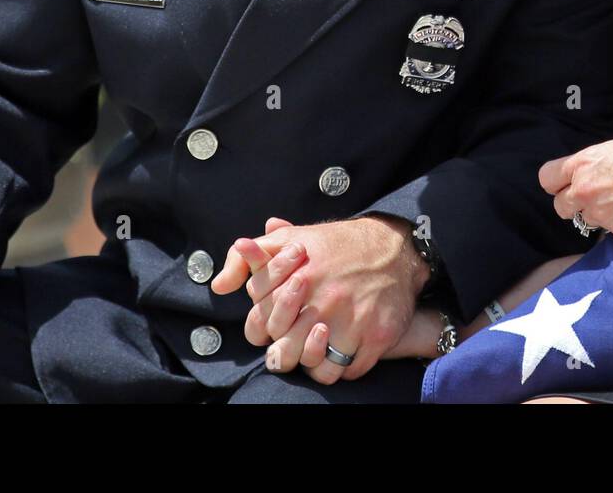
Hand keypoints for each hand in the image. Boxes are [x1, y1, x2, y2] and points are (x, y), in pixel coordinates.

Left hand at [212, 215, 429, 382]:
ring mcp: (352, 322)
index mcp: (297, 281)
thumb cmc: (335, 245)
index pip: (259, 327)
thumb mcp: (291, 240)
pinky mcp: (377, 337)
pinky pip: (349, 372)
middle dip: (284, 353)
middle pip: (284, 354)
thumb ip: (251, 259)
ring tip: (317, 349)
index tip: (275, 325)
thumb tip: (218, 284)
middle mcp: (323, 303)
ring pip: (317, 370)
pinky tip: (342, 351)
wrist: (394, 248)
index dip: (262, 331)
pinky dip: (343, 367)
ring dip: (313, 364)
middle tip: (293, 343)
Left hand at [540, 138, 612, 238]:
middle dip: (573, 203)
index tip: (566, 184)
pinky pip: (607, 230)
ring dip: (597, 214)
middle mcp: (587, 189)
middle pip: (559, 205)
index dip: (557, 183)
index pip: (547, 179)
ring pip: (584, 220)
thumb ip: (593, 165)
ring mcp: (602, 213)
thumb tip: (581, 175)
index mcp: (585, 163)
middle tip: (594, 197)